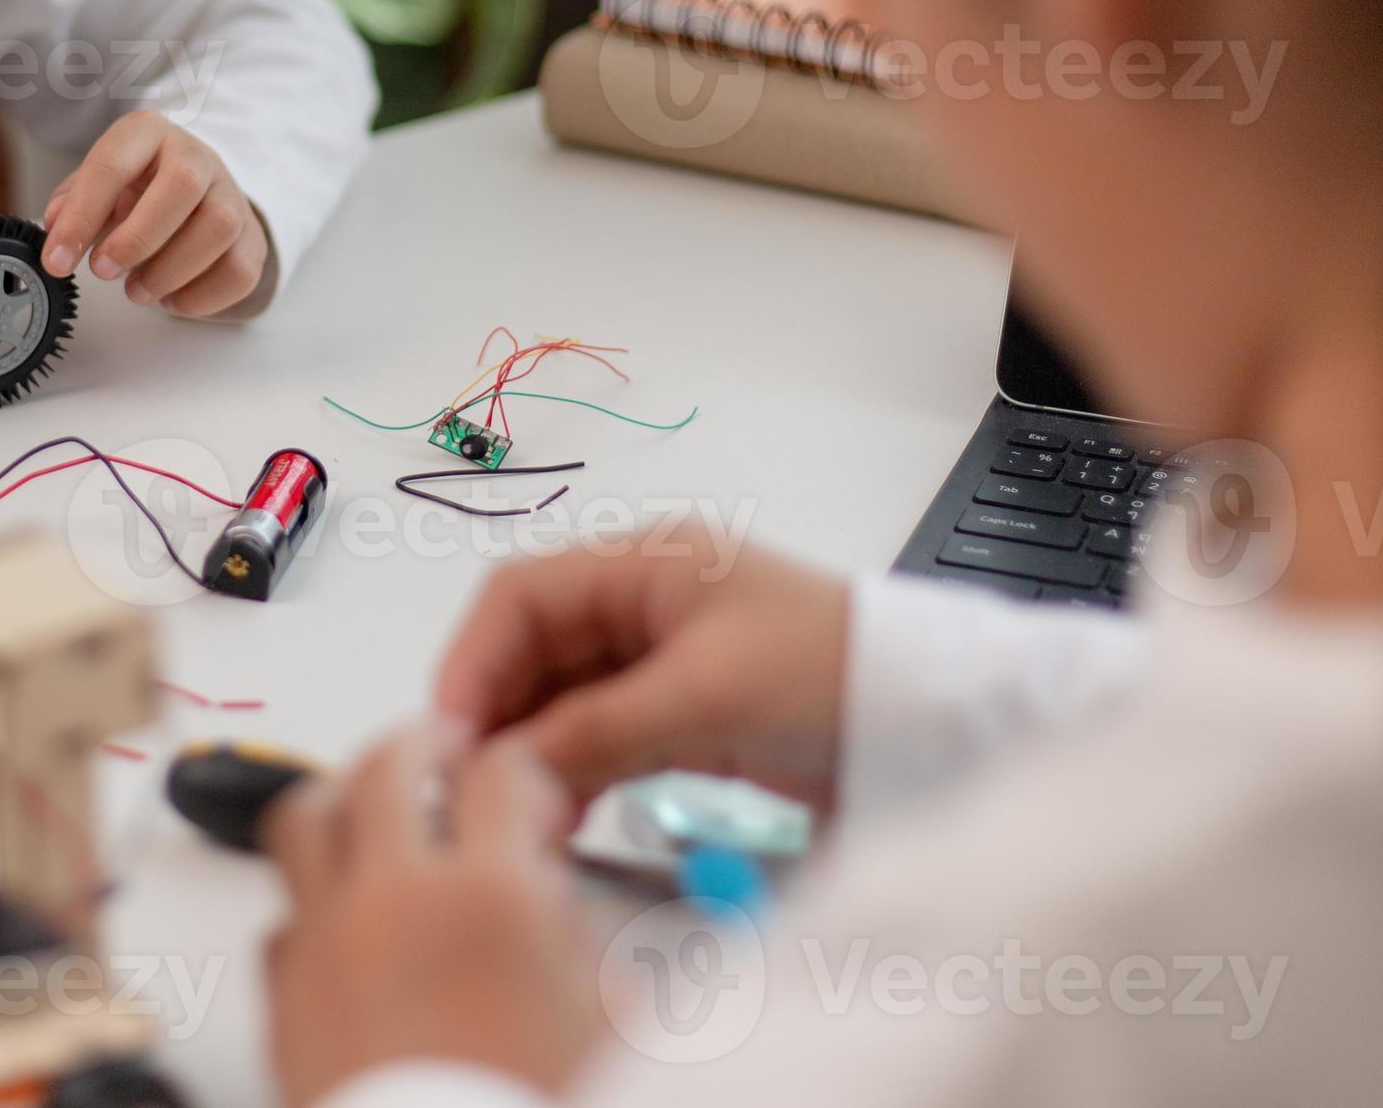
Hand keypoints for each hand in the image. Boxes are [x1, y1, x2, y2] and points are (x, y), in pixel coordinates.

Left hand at [39, 111, 269, 316]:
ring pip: (219, 226)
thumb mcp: (98, 184)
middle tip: (103, 271)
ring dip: (170, 270)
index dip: (81, 216)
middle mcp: (197, 155)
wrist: (197, 192)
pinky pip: (241, 268)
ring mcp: (232, 194)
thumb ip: (72, 201)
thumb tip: (55, 226)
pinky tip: (171, 300)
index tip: (57, 261)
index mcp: (148, 134)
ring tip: (136, 291)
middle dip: (138, 237)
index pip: (113, 164)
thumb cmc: (138, 189)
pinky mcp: (253, 236)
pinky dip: (202, 296)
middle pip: (183, 184)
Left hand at [265, 725, 598, 1107]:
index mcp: (489, 894)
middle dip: (424, 743)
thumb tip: (557, 906)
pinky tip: (338, 920)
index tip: (533, 795)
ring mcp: (326, 942)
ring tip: (366, 798)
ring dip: (341, 794)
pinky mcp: (282, 999)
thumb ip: (584, 945)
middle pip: (389, 764)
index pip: (500, 776)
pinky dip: (307, 904)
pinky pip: (279, 920)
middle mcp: (395, 898)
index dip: (524, 774)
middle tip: (444, 751)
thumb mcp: (612, 1028)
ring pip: (302, 818)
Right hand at [433, 545, 853, 811]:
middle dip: (496, 715)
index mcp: (645, 562)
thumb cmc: (826, 674)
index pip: (520, 596)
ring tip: (510, 819)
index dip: (472, 660)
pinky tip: (556, 820)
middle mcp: (643, 601)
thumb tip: (502, 771)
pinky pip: (603, 737)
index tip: (449, 738)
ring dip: (531, 753)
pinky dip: (574, 774)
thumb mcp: (706, 696)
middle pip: (533, 649)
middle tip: (468, 794)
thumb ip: (596, 730)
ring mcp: (663, 660)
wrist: (933, 719)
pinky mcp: (686, 714)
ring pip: (562, 700)